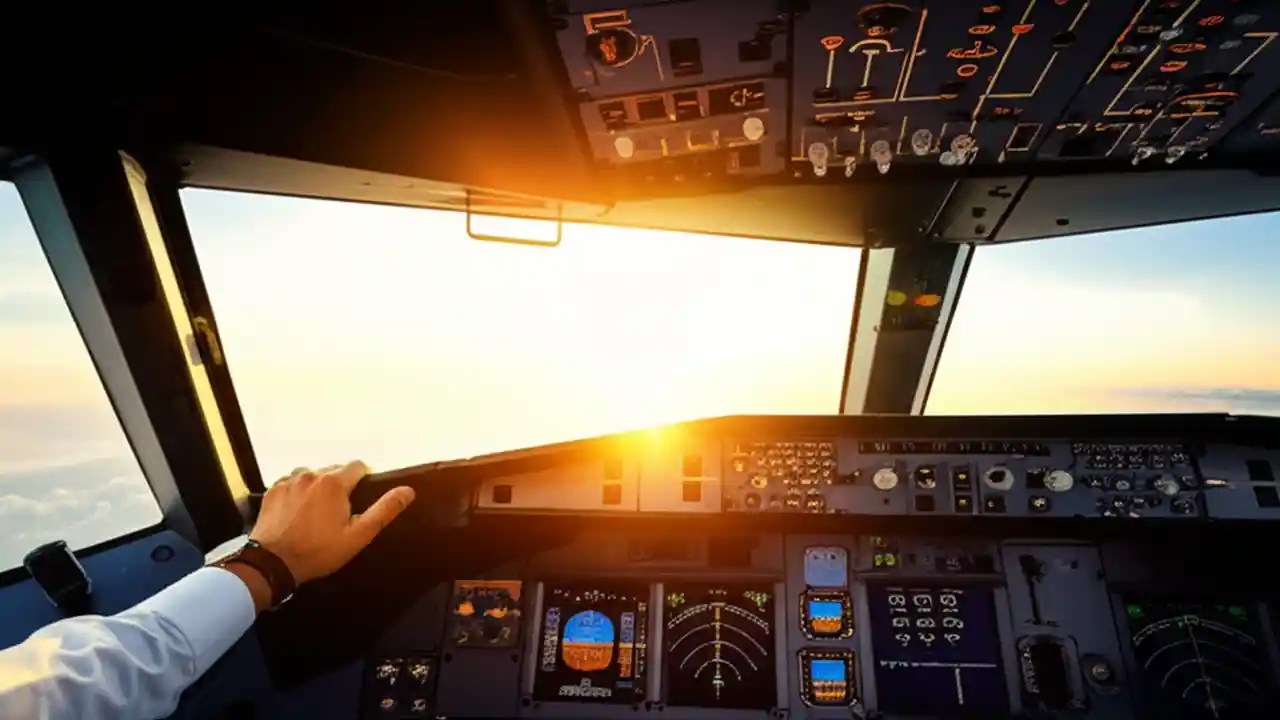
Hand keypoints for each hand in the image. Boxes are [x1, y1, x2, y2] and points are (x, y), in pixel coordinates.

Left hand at [250, 460, 415, 584]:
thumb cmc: (319, 551)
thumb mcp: (358, 535)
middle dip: (341, 484)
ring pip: (312, 474)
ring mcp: (289, 480)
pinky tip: (298, 511)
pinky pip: (292, 482)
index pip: (358, 465)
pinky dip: (299, 491)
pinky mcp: (272, 490)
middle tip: (340, 511)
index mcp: (334, 482)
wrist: (273, 563)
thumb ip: (384, 510)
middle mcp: (311, 474)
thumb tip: (408, 490)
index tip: (361, 497)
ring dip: (319, 486)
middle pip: (334, 469)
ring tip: (318, 511)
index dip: (364, 479)